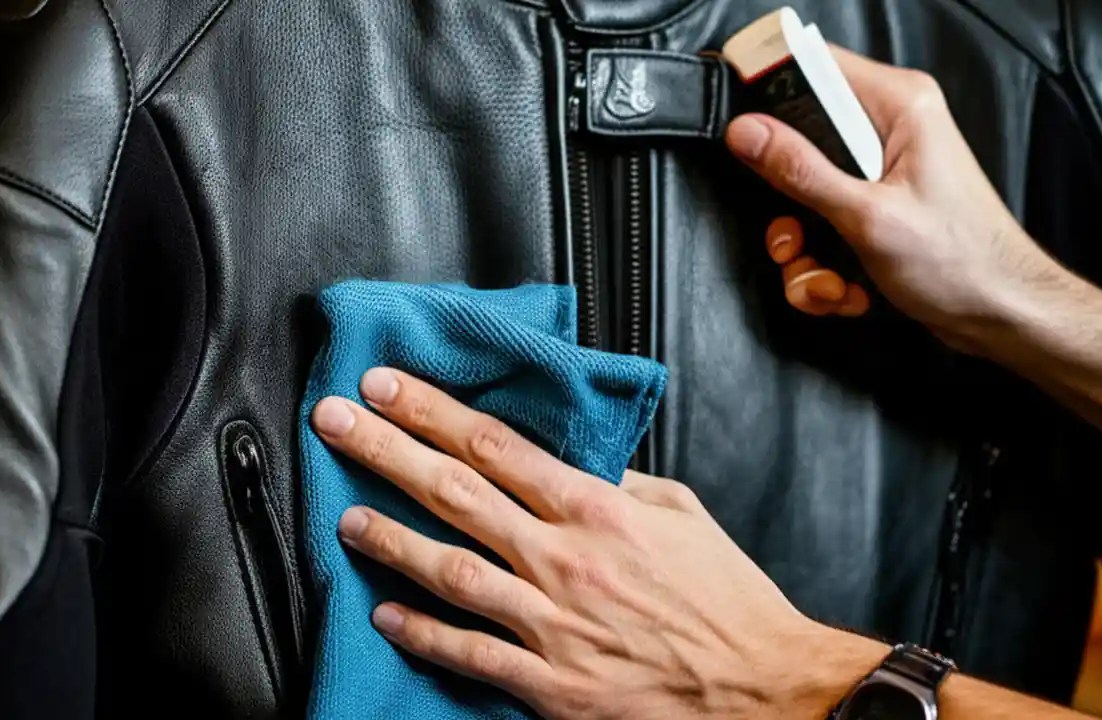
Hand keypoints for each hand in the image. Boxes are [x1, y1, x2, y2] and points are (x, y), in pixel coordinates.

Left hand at [312, 368, 878, 718]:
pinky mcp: (552, 685)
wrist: (766, 688)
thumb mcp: (684, 515)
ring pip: (452, 569)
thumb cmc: (728, 599)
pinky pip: (472, 652)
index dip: (432, 411)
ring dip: (391, 539)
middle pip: (458, 492)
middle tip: (336, 421)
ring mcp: (554, 624)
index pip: (497, 445)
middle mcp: (567, 559)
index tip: (388, 386)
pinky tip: (385, 613)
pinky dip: (423, 632)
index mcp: (600, 509)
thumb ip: (621, 482)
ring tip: (346, 515)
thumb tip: (571, 460)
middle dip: (389, 450)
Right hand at [725, 47, 1066, 352]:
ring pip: (804, 199)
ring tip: (831, 281)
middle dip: (790, 208)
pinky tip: (850, 291)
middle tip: (796, 238)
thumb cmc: (963, 263)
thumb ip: (801, 171)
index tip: (744, 137)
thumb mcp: (868, 217)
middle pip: (799, 143)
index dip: (770, 96)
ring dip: (806, 253)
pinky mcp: (874, 211)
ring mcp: (880, 174)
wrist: (1000, 317)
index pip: (814, 68)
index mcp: (899, 107)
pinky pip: (822, 231)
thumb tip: (749, 133)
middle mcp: (890, 131)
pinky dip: (827, 270)